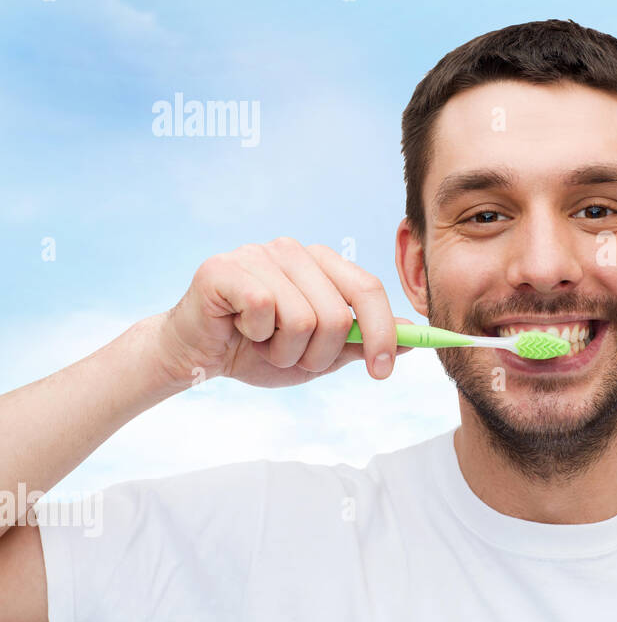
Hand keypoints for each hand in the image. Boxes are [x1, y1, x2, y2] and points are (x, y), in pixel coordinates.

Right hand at [157, 238, 412, 387]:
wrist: (196, 358)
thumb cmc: (257, 351)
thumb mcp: (320, 353)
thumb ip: (363, 341)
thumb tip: (414, 338)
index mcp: (321, 263)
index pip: (369, 288)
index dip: (383, 332)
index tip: (383, 372)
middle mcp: (293, 250)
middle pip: (338, 312)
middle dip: (321, 354)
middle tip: (297, 360)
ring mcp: (257, 254)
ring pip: (302, 317)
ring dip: (285, 350)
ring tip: (264, 345)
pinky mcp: (224, 268)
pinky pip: (264, 310)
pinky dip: (255, 336)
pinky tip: (240, 332)